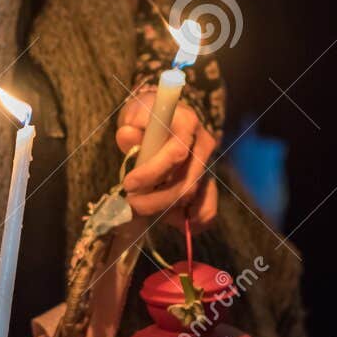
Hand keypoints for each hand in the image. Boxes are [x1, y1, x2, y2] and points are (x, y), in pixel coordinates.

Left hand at [116, 93, 217, 229]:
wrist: (163, 120)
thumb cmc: (146, 118)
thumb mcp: (135, 114)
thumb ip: (131, 126)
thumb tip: (127, 135)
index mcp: (188, 123)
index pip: (177, 153)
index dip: (152, 173)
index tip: (128, 184)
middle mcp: (204, 145)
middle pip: (186, 184)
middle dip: (155, 200)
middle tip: (130, 205)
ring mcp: (209, 166)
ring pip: (193, 200)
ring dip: (165, 210)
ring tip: (142, 207)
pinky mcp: (209, 184)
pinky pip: (206, 211)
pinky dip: (188, 221)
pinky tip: (167, 217)